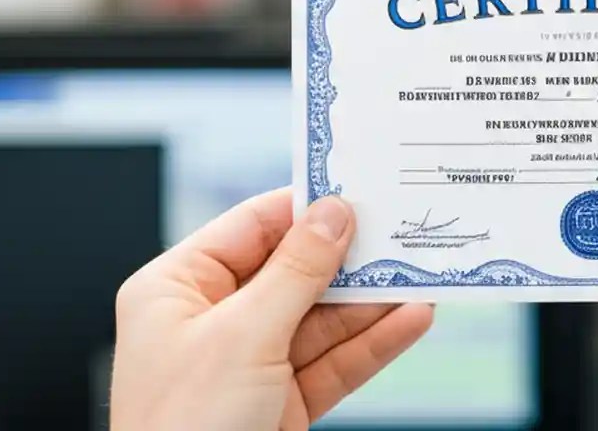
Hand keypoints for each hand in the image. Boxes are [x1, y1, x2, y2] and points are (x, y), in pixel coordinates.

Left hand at [110, 188, 432, 430]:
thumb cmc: (183, 427)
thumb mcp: (243, 336)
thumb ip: (296, 272)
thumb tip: (333, 214)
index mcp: (177, 289)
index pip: (253, 227)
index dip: (307, 208)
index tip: (359, 190)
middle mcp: (212, 321)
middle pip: (295, 272)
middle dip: (350, 260)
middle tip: (402, 233)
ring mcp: (249, 364)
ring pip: (323, 320)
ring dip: (372, 302)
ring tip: (420, 275)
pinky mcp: (281, 403)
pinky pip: (334, 361)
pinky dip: (374, 343)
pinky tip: (410, 320)